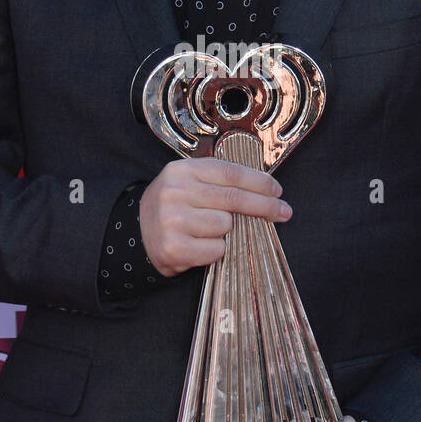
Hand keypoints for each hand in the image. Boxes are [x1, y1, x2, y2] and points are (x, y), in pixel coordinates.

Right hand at [138, 157, 291, 276]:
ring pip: (226, 225)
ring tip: (207, 231)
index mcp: (182, 171)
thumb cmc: (173, 208)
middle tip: (284, 212)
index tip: (278, 191)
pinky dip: (216, 250)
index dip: (259, 182)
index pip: (230, 173)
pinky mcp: (174, 248)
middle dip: (265, 206)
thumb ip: (219, 182)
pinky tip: (200, 246)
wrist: (136, 235)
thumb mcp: (188, 184)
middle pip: (234, 198)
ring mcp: (173, 220)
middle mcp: (175, 192)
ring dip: (227, 231)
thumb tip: (265, 191)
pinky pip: (216, 249)